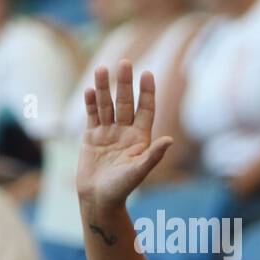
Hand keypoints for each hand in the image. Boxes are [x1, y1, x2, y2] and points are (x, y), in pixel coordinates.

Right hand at [76, 60, 172, 210]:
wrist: (99, 198)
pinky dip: (90, 103)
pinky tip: (89, 90)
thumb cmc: (122, 187)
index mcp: (141, 138)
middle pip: (125, 102)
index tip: (148, 73)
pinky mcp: (91, 136)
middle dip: (124, 83)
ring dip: (104, 87)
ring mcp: (108, 132)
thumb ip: (153, 155)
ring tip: (102, 68)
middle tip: (125, 62)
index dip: (147, 92)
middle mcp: (125, 132)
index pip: (146, 110)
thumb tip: (170, 140)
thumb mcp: (139, 170)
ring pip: (106, 105)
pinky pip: (92, 115)